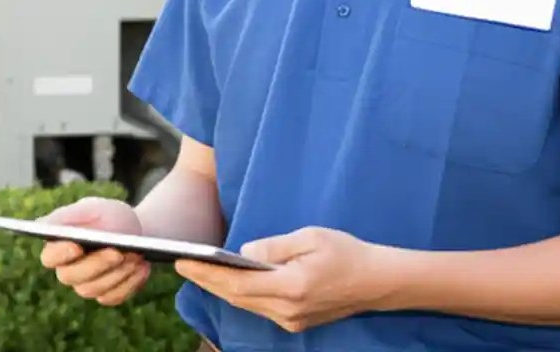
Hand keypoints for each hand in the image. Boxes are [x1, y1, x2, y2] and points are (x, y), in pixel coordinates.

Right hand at [38, 197, 151, 305]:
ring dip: (118, 272)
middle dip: (98, 264)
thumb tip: (40, 225)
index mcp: (58, 248)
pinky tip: (143, 266)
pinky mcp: (106, 295)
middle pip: (73, 276)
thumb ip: (68, 216)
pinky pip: (115, 296)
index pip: (50, 258)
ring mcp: (86, 286)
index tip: (76, 245)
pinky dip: (130, 282)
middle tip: (119, 252)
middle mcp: (68, 271)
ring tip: (137, 255)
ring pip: (96, 289)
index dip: (61, 254)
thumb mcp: (93, 208)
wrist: (136, 231)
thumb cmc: (108, 216)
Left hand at [175, 226, 383, 332]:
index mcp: (291, 286)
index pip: (237, 283)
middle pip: (236, 298)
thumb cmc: (346, 252)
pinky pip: (260, 309)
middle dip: (206, 281)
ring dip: (220, 289)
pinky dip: (240, 296)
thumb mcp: (310, 237)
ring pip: (246, 305)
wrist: (377, 282)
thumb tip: (243, 254)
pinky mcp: (296, 323)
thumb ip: (274, 247)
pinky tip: (228, 282)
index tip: (184, 261)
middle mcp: (288, 310)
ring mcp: (292, 320)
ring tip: (198, 271)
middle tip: (181, 264)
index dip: (207, 273)